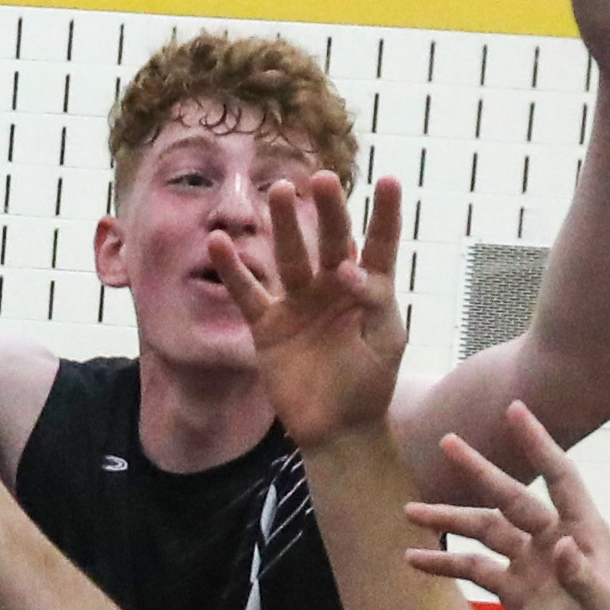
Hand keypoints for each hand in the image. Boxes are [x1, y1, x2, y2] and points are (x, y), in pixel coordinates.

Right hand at [209, 174, 405, 448]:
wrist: (338, 430)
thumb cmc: (370, 385)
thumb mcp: (384, 342)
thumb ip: (372, 301)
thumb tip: (346, 268)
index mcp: (368, 290)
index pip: (379, 244)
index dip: (385, 214)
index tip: (390, 180)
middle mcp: (331, 287)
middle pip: (330, 240)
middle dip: (328, 210)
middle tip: (322, 179)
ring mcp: (298, 303)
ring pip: (289, 255)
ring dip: (284, 225)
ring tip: (279, 192)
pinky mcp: (268, 325)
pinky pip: (248, 292)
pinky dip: (232, 269)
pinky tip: (218, 242)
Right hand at [407, 403, 609, 609]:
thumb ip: (584, 579)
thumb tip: (560, 547)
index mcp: (584, 532)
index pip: (559, 477)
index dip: (538, 444)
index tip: (515, 410)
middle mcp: (554, 539)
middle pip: (510, 497)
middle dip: (480, 471)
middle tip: (448, 441)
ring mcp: (531, 563)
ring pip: (484, 531)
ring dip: (449, 519)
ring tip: (409, 510)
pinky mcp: (514, 590)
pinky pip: (473, 569)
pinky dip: (445, 562)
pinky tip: (414, 558)